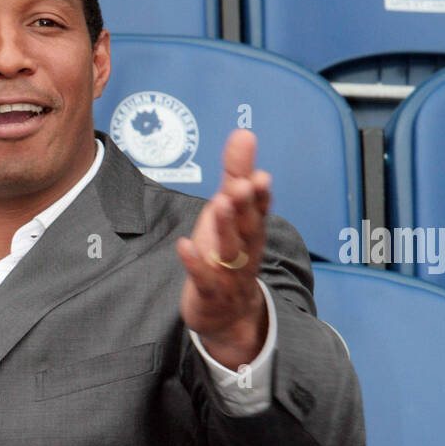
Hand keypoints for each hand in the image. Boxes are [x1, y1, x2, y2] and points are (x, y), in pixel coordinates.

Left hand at [176, 130, 270, 369]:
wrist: (228, 313)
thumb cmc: (227, 254)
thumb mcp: (230, 212)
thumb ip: (236, 174)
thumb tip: (244, 133)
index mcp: (251, 229)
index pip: (260, 209)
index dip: (260, 194)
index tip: (259, 175)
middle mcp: (245, 250)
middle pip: (249, 227)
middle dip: (247, 205)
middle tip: (242, 184)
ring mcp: (229, 273)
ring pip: (231, 251)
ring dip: (226, 228)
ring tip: (220, 203)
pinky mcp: (210, 292)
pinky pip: (204, 278)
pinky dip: (195, 263)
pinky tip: (184, 245)